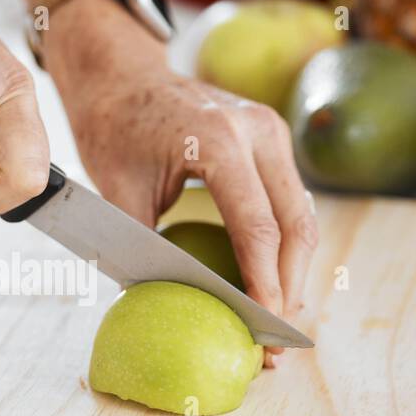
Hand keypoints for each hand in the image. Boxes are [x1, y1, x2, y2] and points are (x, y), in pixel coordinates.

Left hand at [46, 0, 318, 363]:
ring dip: (294, 272)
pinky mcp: (273, 141)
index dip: (265, 284)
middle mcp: (258, 131)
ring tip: (276, 321)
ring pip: (302, 217)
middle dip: (290, 288)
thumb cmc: (114, 128)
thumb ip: (146, 246)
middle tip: (275, 341)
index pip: (258, 228)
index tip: (264, 328)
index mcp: (219, 140)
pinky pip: (290, 203)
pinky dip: (286, 248)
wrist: (123, 73)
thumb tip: (171, 310)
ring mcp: (272, 132)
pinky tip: (273, 284)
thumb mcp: (119, 190)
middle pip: (296, 226)